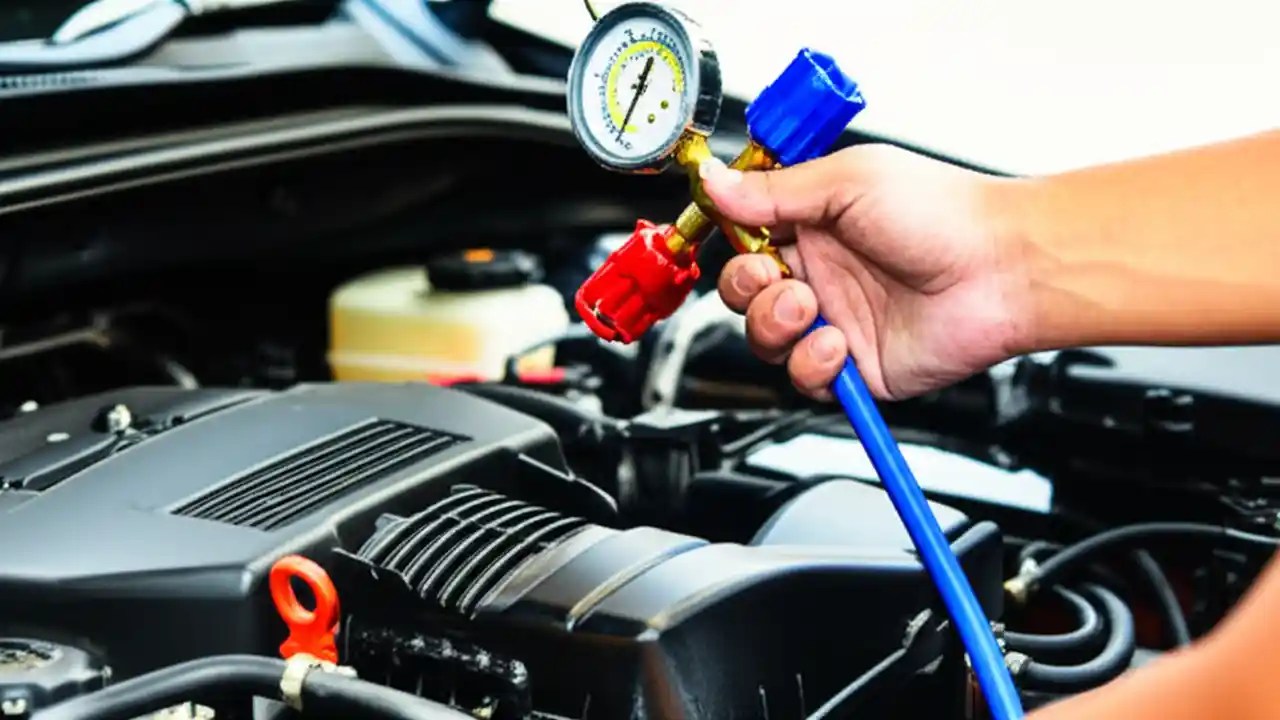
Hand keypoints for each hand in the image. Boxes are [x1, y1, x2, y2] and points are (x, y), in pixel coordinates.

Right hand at [701, 144, 1032, 400]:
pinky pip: (805, 378)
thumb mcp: (847, 182)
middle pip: (746, 295)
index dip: (734, 245)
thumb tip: (715, 181)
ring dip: (775, 326)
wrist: (1001, 269)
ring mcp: (837, 319)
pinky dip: (811, 364)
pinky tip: (837, 343)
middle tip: (783, 280)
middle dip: (749, 291)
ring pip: (766, 339)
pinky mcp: (856, 365)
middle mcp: (822, 273)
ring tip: (811, 309)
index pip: (746, 239)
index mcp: (814, 224)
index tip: (740, 239)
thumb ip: (773, 191)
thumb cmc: (944, 213)